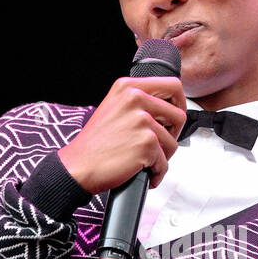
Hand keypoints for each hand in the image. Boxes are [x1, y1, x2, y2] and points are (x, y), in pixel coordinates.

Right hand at [58, 76, 186, 193]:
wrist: (78, 166)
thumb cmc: (94, 144)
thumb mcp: (114, 108)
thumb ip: (138, 102)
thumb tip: (166, 108)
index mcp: (128, 87)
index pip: (173, 85)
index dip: (180, 103)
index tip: (174, 117)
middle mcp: (135, 99)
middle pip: (179, 114)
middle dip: (174, 134)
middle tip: (159, 144)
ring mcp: (142, 121)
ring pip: (173, 142)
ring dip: (162, 157)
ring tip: (144, 161)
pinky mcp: (146, 143)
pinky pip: (164, 163)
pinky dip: (156, 173)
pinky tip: (143, 173)